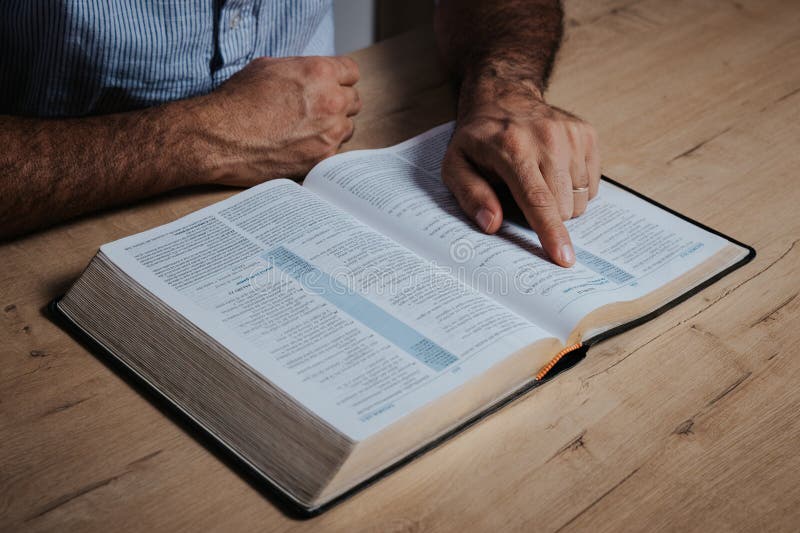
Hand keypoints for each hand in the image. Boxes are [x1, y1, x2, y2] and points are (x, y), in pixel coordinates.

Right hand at [196, 55, 361, 185]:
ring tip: (307, 131)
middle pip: (353, 101)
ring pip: (347, 129)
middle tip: (319, 110)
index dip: (340, 78)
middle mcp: (330, 102)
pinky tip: (302, 148)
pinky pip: (334, 153)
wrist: (218, 137)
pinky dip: (322, 150)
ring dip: (333, 129)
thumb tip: (312, 76)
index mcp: (319, 73)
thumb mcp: (268, 67)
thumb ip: (300, 70)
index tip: (333, 85)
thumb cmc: (237, 100)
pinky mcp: (321, 159)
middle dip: (339, 103)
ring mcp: (329, 133)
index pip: (351, 72)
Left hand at [442, 79, 599, 266]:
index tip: (563, 258)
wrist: (504, 96)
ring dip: (560, 204)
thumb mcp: (455, 166)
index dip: (550, 233)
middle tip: (521, 198)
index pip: (538, 200)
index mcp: (512, 148)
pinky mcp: (586, 135)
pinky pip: (590, 186)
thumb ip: (471, 196)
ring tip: (537, 182)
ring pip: (579, 200)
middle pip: (562, 207)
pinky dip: (573, 190)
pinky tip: (553, 173)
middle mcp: (547, 139)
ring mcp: (571, 135)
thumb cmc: (477, 139)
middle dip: (545, 218)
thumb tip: (492, 223)